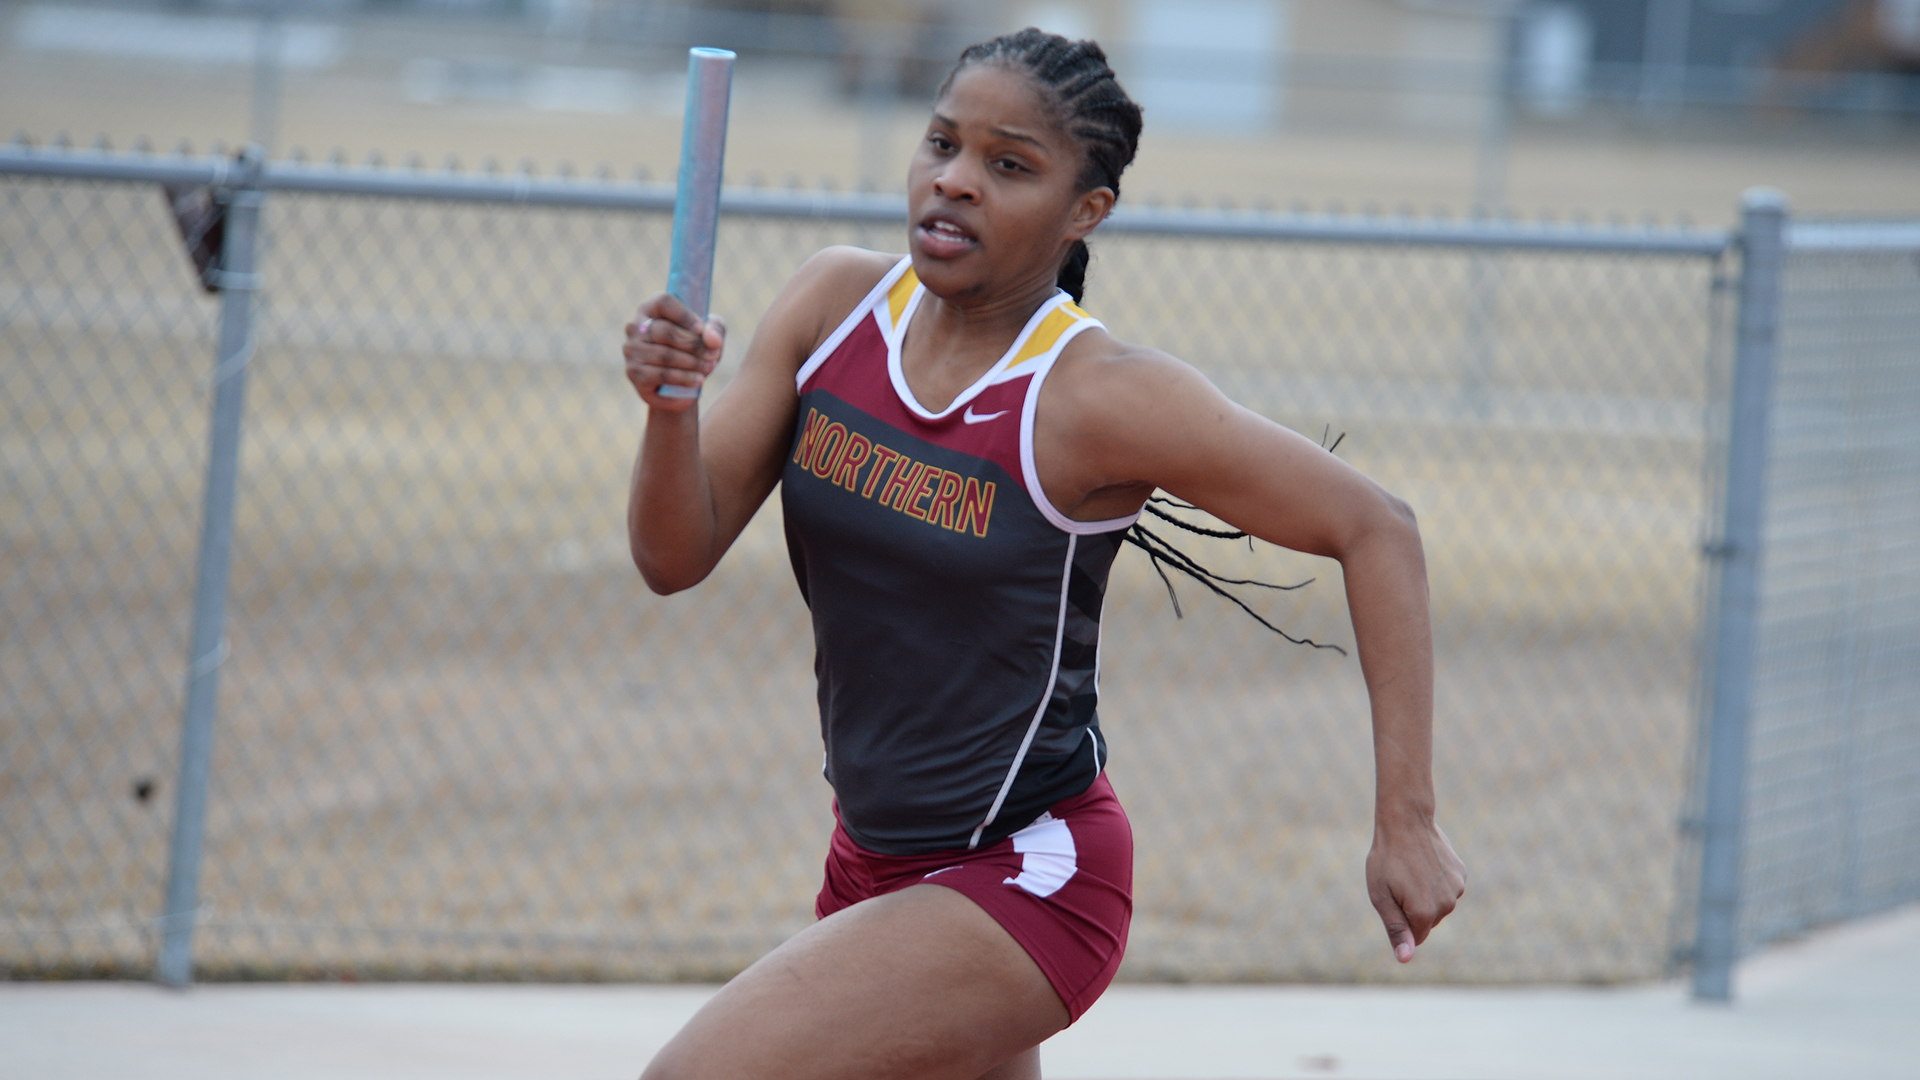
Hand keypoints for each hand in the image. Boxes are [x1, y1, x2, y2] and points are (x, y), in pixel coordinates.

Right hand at [624, 293, 725, 410]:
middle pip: (664, 331)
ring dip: (691, 363)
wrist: (680, 384)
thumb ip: (715, 330)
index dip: (684, 315)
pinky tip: (698, 380)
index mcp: (651, 308)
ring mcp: (631, 350)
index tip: (701, 330)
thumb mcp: (710, 334)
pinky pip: (660, 374)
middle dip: (693, 344)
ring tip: (709, 368)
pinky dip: (683, 378)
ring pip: (663, 354)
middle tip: (713, 355)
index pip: (663, 302)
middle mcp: (635, 326)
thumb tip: (712, 339)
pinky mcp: (633, 373)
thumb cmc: (694, 350)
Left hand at [1366, 819, 1464, 962]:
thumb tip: (1405, 959)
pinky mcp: (1461, 874)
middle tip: (1399, 882)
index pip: (1416, 937)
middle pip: (1428, 922)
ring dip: (1426, 895)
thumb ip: (1395, 929)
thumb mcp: (1381, 896)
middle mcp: (1446, 905)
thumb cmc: (1386, 859)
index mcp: (1424, 914)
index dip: (1401, 921)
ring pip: (1439, 905)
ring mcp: (1457, 889)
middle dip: (1413, 909)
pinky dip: (1436, 880)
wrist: (1405, 821)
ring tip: (1411, 870)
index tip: (1392, 899)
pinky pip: (1447, 888)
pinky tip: (1425, 862)